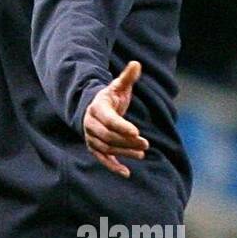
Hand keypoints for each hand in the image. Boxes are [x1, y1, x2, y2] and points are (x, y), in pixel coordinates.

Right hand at [82, 61, 147, 177]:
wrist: (91, 108)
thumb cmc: (110, 97)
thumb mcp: (118, 86)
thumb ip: (127, 78)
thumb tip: (137, 64)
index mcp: (97, 107)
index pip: (109, 119)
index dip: (122, 126)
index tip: (136, 132)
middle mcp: (91, 123)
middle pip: (108, 136)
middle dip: (127, 141)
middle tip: (145, 144)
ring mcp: (91, 137)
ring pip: (107, 148)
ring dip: (124, 152)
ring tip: (142, 153)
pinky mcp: (94, 147)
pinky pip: (102, 159)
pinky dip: (113, 166)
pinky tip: (126, 173)